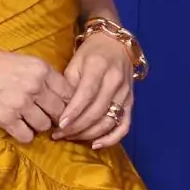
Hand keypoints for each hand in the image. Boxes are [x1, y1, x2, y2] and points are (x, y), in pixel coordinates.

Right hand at [0, 44, 74, 143]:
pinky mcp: (5, 119)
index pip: (69, 94)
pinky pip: (27, 136)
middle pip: (59, 112)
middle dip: (54, 116)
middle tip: (44, 114)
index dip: (67, 103)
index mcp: (42, 70)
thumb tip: (66, 97)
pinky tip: (17, 126)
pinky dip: (24, 134)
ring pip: (44, 126)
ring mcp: (20, 104)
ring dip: (38, 125)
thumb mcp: (26, 61)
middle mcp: (34, 86)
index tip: (60, 106)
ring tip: (27, 118)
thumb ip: (46, 77)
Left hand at [51, 32, 133, 147]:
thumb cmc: (90, 54)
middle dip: (76, 127)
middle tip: (58, 134)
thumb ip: (68, 85)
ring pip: (109, 121)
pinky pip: (124, 125)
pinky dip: (111, 138)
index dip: (73, 112)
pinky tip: (96, 145)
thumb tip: (58, 110)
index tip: (59, 125)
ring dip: (88, 134)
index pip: (87, 94)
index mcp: (99, 67)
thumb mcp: (75, 62)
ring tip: (70, 137)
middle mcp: (115, 81)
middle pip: (97, 112)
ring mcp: (125, 93)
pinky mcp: (131, 102)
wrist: (115, 44)